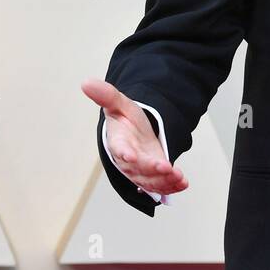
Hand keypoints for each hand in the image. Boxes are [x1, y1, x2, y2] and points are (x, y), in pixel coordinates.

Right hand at [82, 79, 188, 196]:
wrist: (135, 131)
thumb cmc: (126, 119)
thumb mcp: (119, 103)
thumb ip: (107, 95)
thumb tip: (86, 83)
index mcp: (118, 142)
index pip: (119, 149)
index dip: (124, 153)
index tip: (130, 156)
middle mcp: (128, 160)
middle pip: (138, 168)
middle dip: (151, 170)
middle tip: (165, 168)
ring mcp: (141, 170)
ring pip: (150, 180)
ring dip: (164, 181)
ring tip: (178, 178)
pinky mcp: (153, 175)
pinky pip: (161, 184)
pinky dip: (172, 186)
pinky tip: (183, 183)